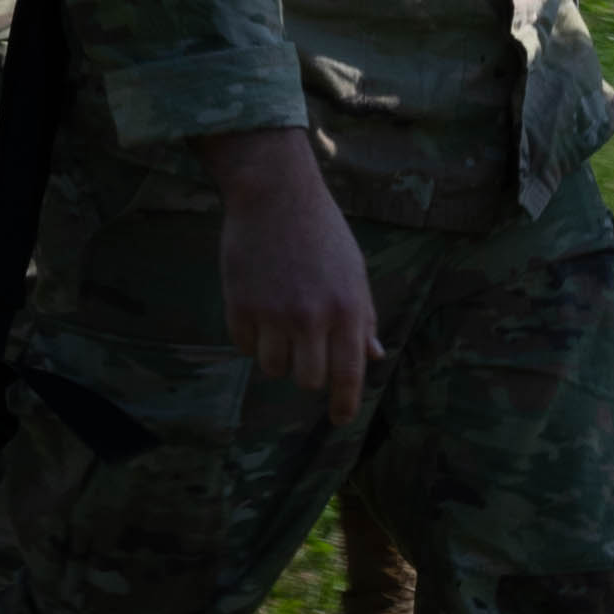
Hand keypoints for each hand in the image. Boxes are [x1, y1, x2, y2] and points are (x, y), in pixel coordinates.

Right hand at [207, 125, 378, 422]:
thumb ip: (362, 316)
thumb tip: (373, 356)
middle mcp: (311, 317)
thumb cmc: (321, 231)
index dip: (344, 405)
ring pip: (273, 368)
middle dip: (308, 371)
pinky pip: (244, 347)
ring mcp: (272, 313)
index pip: (348, 376)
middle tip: (306, 347)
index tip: (339, 420)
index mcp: (346, 309)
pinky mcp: (240, 306)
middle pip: (308, 380)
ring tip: (281, 320)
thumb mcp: (354, 271)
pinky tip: (259, 305)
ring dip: (278, 354)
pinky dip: (252, 337)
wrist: (275, 193)